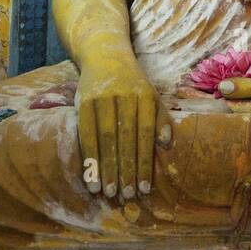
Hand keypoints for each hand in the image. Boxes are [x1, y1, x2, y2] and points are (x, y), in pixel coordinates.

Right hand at [76, 55, 171, 201]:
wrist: (104, 54)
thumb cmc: (132, 82)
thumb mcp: (151, 95)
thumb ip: (160, 119)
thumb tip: (167, 144)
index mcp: (144, 97)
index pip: (145, 134)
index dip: (145, 162)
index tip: (145, 188)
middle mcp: (124, 97)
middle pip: (125, 139)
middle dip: (126, 169)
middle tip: (127, 195)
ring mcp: (102, 99)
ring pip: (105, 138)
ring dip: (106, 167)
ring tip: (108, 191)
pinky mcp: (83, 102)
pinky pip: (85, 134)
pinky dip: (89, 157)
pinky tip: (91, 176)